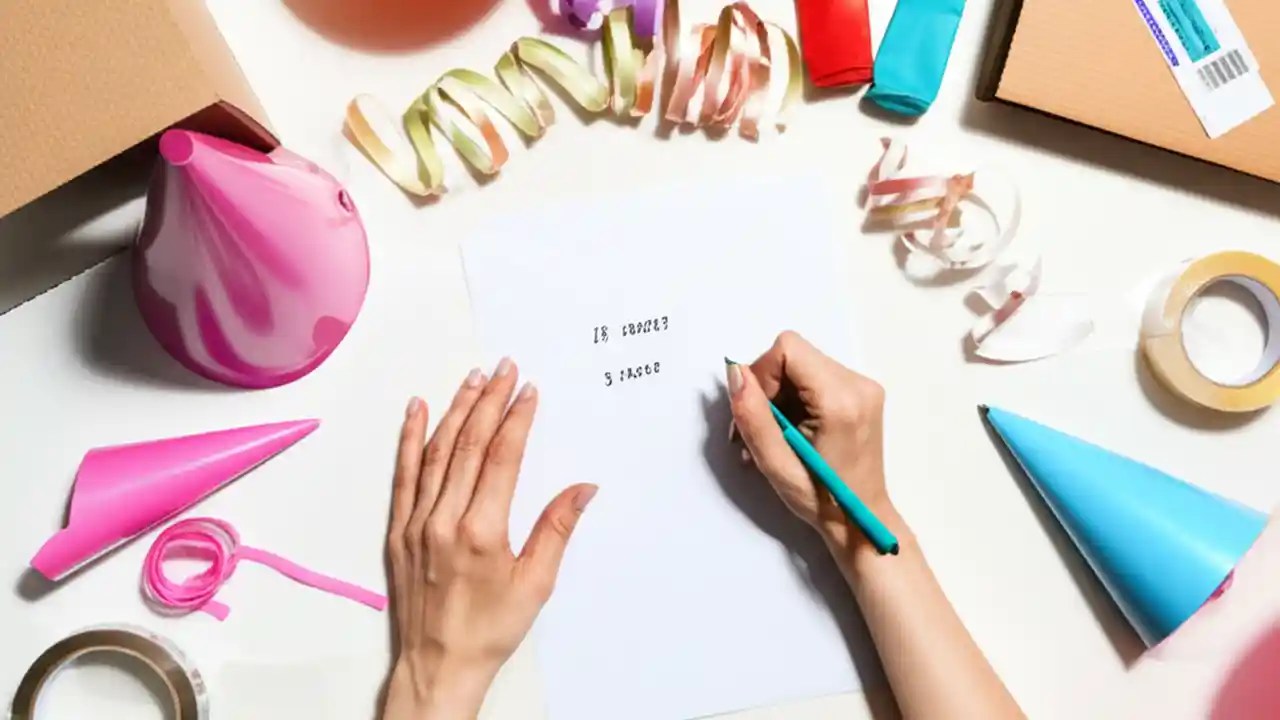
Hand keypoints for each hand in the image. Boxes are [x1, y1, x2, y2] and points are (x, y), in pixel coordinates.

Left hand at [383, 359, 597, 719]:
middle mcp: (444, 520)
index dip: (516, 419)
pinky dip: (410, 439)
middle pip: (470, 445)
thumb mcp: (536, 584)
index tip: (527, 391)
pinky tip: (418, 410)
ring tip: (472, 378)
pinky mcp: (399, 531)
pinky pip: (404, 475)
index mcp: (481, 531)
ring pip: (437, 452)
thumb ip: (557, 529)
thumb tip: (583, 487)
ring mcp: (417, 523)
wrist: (438, 665)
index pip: (502, 457)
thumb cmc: (489, 630)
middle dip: (488, 401)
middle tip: (504, 369)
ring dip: (456, 411)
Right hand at [726, 331, 892, 555]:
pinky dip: (795, 398)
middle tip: (759, 431)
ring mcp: (864, 386)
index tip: (759, 414)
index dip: (762, 375)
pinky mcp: (861, 393)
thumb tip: (735, 373)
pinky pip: (814, 377)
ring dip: (779, 395)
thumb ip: (753, 416)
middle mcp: (858, 383)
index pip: (788, 349)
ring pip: (802, 365)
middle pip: (794, 356)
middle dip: (768, 388)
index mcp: (841, 399)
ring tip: (775, 435)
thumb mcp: (776, 464)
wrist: (860, 521)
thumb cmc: (820, 499)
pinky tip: (793, 429)